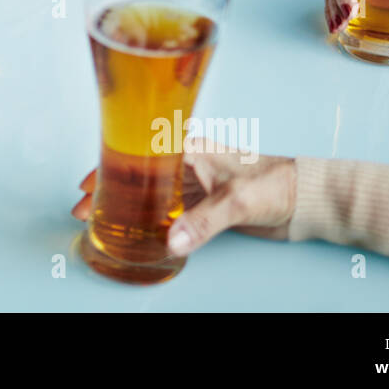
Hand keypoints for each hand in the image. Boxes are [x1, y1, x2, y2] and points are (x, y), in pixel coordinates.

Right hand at [71, 145, 297, 256]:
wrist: (306, 199)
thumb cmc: (276, 183)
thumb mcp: (237, 200)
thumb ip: (203, 222)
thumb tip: (170, 241)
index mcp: (190, 147)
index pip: (139, 149)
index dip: (109, 164)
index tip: (86, 182)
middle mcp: (187, 162)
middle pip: (138, 171)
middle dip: (108, 186)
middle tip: (82, 207)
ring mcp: (194, 184)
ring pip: (149, 192)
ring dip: (125, 203)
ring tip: (99, 218)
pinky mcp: (204, 205)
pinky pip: (167, 211)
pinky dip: (147, 217)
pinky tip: (134, 227)